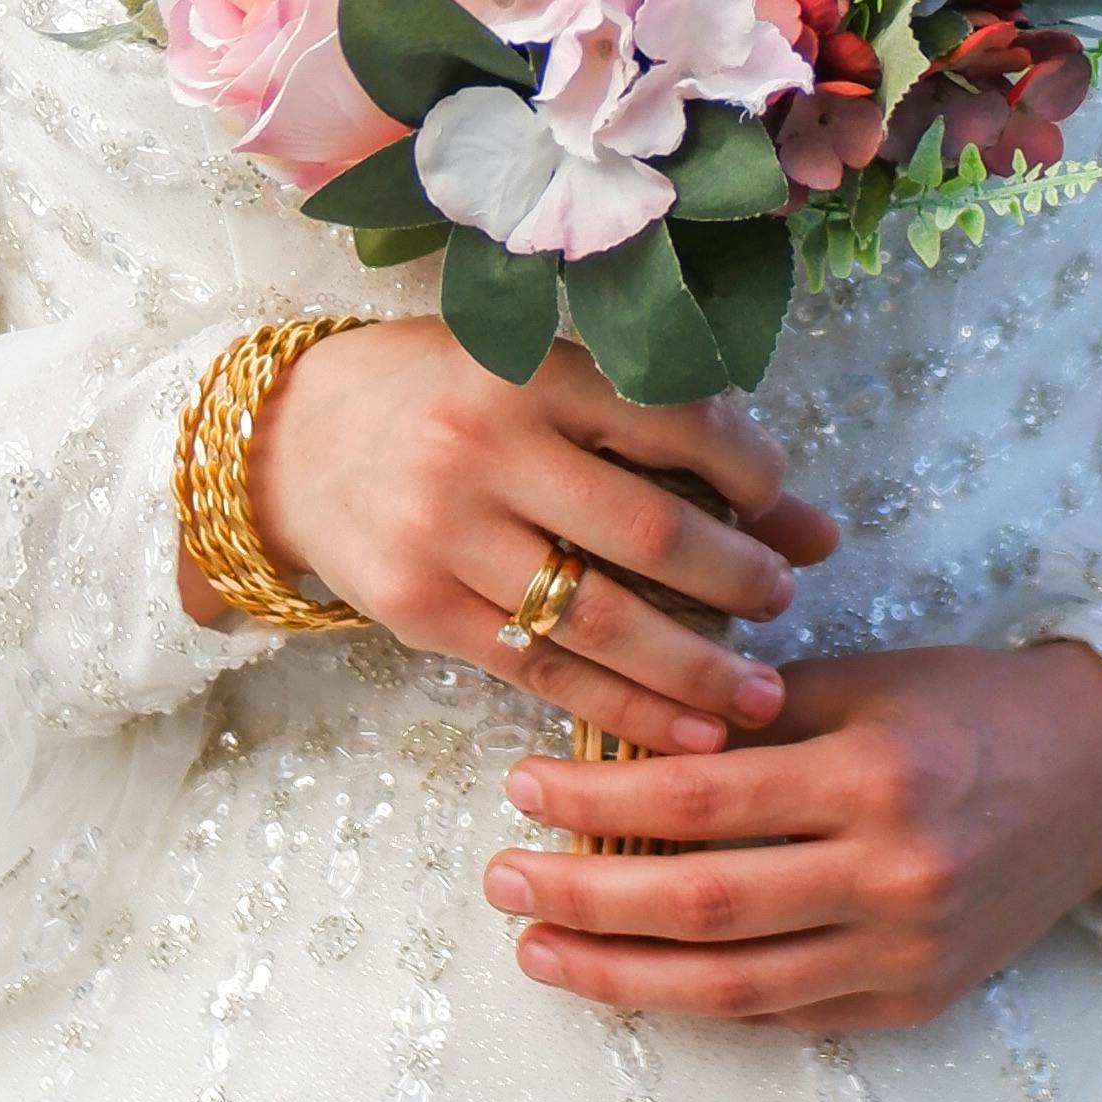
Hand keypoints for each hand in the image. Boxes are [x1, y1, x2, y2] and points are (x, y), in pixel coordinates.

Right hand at [182, 318, 837, 755]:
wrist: (286, 442)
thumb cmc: (440, 400)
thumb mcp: (542, 383)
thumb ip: (668, 441)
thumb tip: (816, 528)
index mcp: (529, 369)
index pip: (677, 424)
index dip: (754, 475)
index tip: (782, 508)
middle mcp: (483, 446)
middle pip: (651, 533)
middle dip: (740, 579)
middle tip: (783, 599)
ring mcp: (445, 533)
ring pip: (602, 620)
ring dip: (699, 668)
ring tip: (761, 695)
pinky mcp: (419, 608)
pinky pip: (543, 673)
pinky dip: (625, 709)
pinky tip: (687, 732)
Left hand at [484, 639, 1101, 1028]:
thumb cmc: (969, 706)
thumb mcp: (866, 678)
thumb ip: (751, 715)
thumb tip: (619, 740)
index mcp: (876, 773)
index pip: (702, 796)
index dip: (597, 801)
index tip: (520, 789)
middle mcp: (894, 873)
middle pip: (701, 903)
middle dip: (583, 895)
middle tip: (500, 878)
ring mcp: (906, 950)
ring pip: (731, 984)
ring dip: (616, 972)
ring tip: (538, 947)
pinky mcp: (913, 999)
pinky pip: (783, 1012)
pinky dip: (697, 998)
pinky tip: (631, 974)